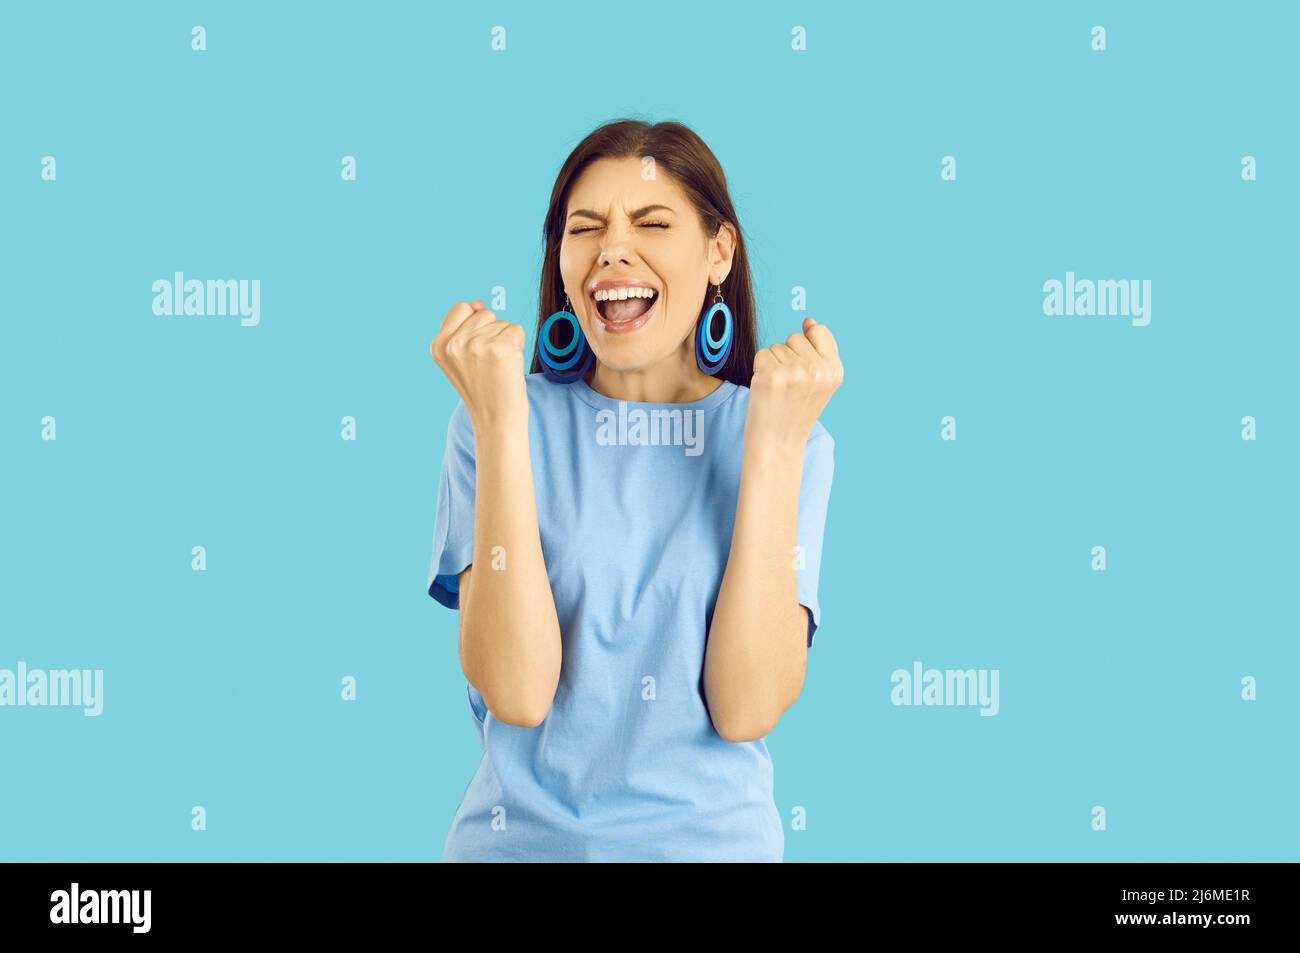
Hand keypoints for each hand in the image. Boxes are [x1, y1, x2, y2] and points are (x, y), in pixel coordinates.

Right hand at [430, 299, 527, 430]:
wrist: (496, 420)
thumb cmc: (484, 388)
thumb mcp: (462, 358)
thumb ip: (466, 327)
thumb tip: (478, 303)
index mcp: (439, 345)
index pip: (461, 308)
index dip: (475, 323)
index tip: (478, 349)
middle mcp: (454, 343)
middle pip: (484, 313)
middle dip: (492, 333)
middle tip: (490, 364)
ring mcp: (476, 345)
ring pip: (502, 322)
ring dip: (505, 341)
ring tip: (498, 367)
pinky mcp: (500, 348)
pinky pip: (517, 330)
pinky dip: (519, 346)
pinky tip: (509, 367)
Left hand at [745, 317, 842, 451]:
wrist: (778, 445)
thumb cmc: (795, 412)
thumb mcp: (819, 383)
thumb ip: (818, 351)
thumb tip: (809, 320)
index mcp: (835, 370)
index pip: (819, 332)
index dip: (805, 347)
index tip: (802, 371)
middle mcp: (818, 370)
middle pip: (794, 338)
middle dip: (788, 357)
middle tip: (789, 386)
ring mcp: (795, 372)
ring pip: (777, 346)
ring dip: (773, 364)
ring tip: (779, 390)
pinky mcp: (771, 376)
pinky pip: (761, 354)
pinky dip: (759, 369)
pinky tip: (767, 390)